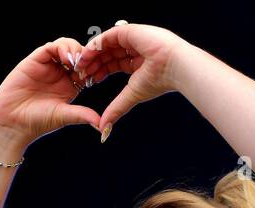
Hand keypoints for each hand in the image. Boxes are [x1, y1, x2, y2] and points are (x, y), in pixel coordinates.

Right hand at [0, 36, 101, 145]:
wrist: (12, 122)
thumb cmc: (37, 122)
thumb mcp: (64, 116)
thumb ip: (82, 115)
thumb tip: (102, 125)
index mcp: (70, 86)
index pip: (86, 69)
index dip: (93, 68)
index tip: (96, 75)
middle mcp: (59, 74)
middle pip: (77, 54)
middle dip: (84, 56)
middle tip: (87, 65)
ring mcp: (47, 66)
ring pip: (64, 47)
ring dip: (73, 50)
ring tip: (75, 62)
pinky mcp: (34, 61)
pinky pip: (49, 48)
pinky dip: (60, 48)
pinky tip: (66, 59)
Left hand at [75, 22, 192, 137]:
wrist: (174, 66)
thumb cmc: (158, 81)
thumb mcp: (131, 96)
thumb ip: (116, 109)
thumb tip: (104, 128)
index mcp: (136, 62)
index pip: (112, 65)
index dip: (99, 72)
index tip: (88, 81)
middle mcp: (133, 49)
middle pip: (106, 54)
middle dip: (93, 64)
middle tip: (80, 73)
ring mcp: (131, 38)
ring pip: (105, 44)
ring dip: (91, 54)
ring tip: (80, 64)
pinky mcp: (129, 31)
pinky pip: (108, 36)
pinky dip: (96, 44)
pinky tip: (87, 54)